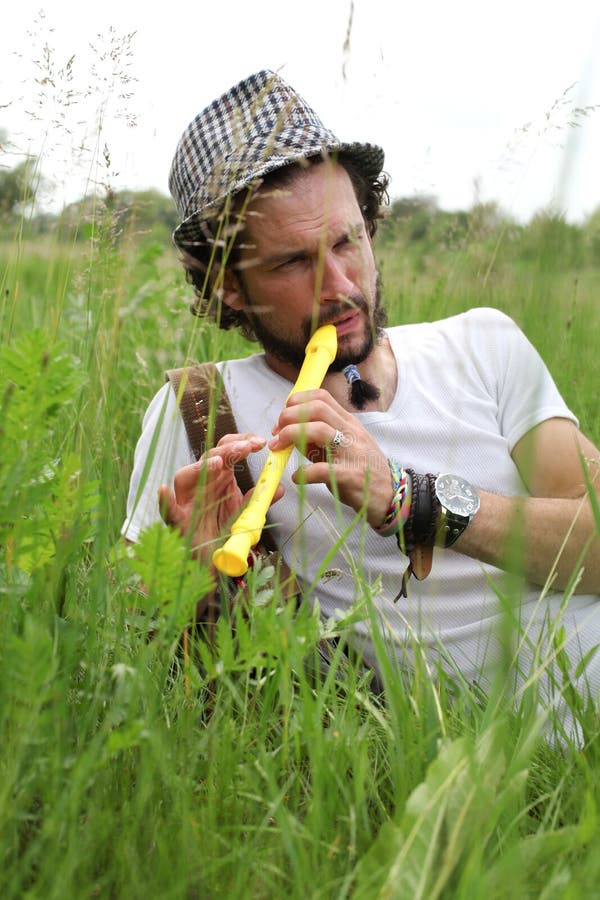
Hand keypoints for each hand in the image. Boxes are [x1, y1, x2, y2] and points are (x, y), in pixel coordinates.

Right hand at [158, 433, 282, 566]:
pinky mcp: (177, 521)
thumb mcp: (246, 513)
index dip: (242, 442)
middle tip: (246, 448)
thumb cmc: (225, 530)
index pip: (227, 450)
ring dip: (202, 468)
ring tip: (219, 463)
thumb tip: (279, 488)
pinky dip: (166, 500)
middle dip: (228, 450)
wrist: (212, 560)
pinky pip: (168, 509)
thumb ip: (259, 499)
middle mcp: (201, 483)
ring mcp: (187, 501)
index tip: (260, 442)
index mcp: (219, 477)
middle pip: (208, 458)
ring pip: (186, 476)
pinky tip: (164, 491)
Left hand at [268, 388, 391, 527]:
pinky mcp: (350, 475)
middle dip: (289, 416)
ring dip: (291, 435)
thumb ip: (316, 439)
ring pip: (319, 430)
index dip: (297, 401)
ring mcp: (352, 452)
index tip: (282, 416)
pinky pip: (322, 469)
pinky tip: (297, 478)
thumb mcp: (341, 447)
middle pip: (317, 408)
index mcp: (347, 422)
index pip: (321, 397)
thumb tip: (289, 433)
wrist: (390, 494)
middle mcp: (350, 431)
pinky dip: (304, 473)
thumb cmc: (362, 469)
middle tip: (276, 432)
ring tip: (278, 448)